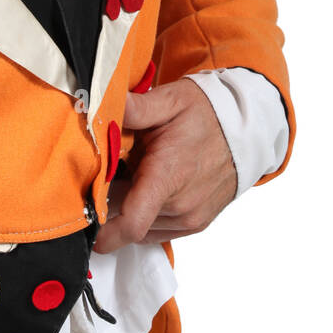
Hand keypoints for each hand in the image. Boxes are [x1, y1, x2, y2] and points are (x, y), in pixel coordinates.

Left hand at [93, 79, 237, 253]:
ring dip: (131, 208)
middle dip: (112, 202)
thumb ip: (135, 107)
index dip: (103, 232)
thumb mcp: (170, 100)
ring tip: (137, 174)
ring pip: (142, 226)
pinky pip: (158, 229)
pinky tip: (151, 185)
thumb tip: (101, 103)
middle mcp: (181, 205)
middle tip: (112, 172)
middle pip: (128, 219)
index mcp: (169, 176)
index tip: (85, 223)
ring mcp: (190, 218)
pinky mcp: (196, 223)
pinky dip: (147, 213)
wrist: (247, 128)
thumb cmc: (207, 113)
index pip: (131, 223)